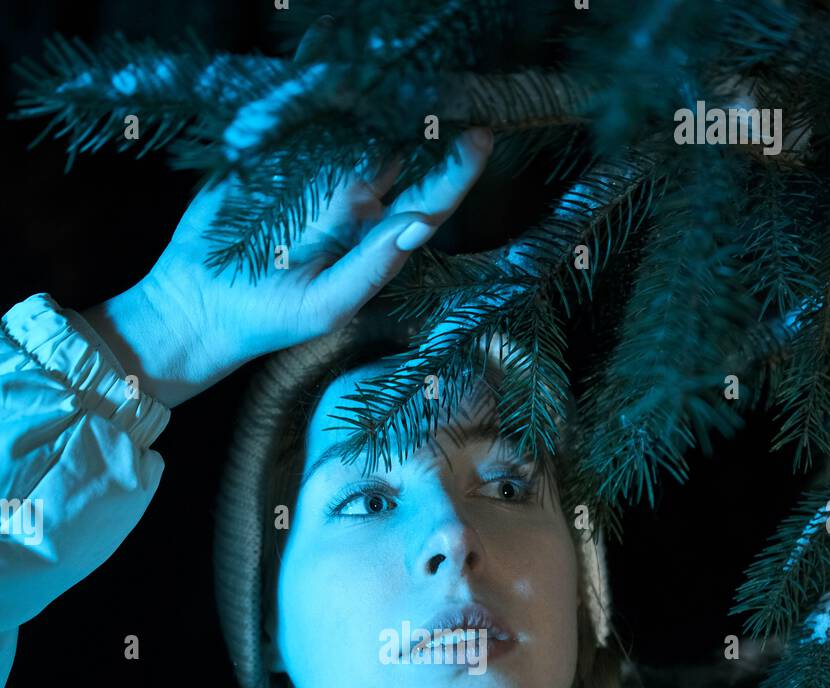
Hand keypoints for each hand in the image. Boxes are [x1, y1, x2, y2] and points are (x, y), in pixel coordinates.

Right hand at [84, 122, 492, 407]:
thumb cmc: (270, 317)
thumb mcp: (328, 305)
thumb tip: (419, 222)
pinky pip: (287, 113)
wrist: (198, 303)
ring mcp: (311, 170)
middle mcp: (351, 196)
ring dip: (345, 95)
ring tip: (343, 77)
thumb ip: (374, 266)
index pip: (424, 199)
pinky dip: (287, 97)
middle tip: (415, 82)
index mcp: (374, 235)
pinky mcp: (269, 151)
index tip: (480, 138)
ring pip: (341, 119)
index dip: (454, 172)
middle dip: (403, 111)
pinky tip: (287, 91)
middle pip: (389, 145)